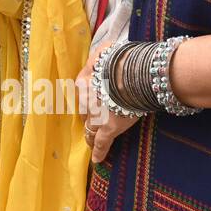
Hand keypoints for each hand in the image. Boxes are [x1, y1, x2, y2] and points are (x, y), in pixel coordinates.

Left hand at [75, 41, 142, 163]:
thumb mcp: (105, 51)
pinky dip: (99, 151)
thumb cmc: (118, 58)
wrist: (127, 74)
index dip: (87, 97)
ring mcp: (97, 115)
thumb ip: (103, 54)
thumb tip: (106, 52)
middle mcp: (87, 99)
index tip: (89, 100)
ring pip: (91, 127)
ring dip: (90, 133)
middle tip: (89, 121)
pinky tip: (97, 160)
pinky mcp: (109, 128)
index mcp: (85, 80)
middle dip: (87, 115)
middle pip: (85, 111)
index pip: (83, 92)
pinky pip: (101, 142)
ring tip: (90, 141)